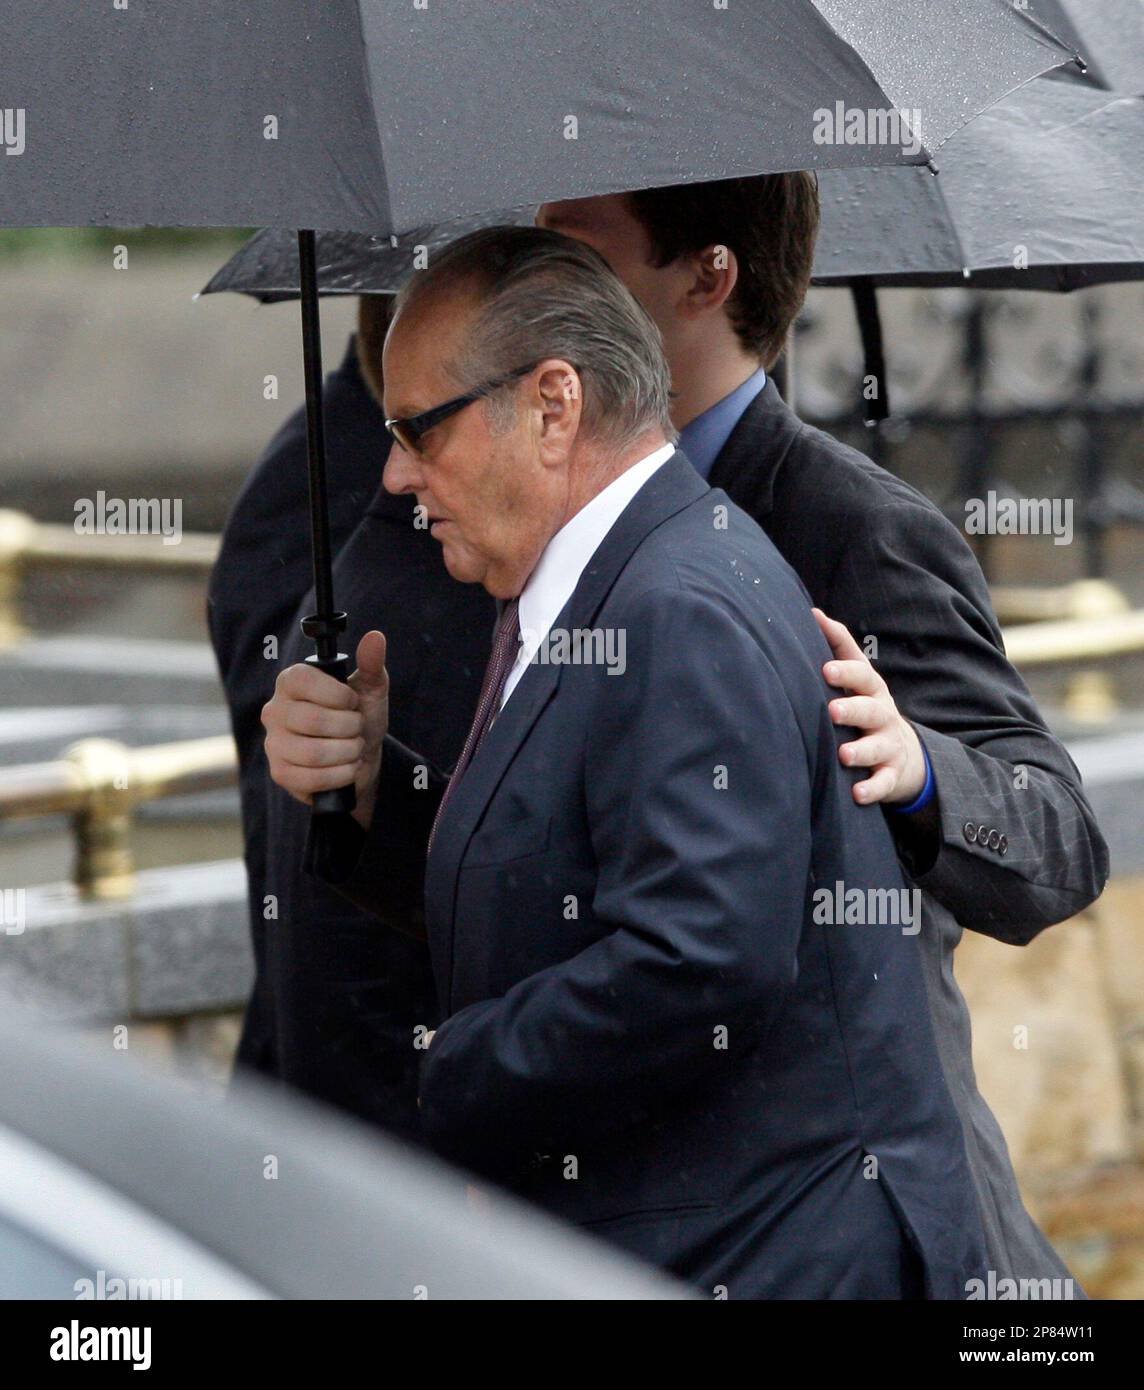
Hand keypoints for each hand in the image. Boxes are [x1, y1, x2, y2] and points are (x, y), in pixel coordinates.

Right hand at [262, 630, 389, 827]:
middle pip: (313, 720)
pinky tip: (347, 768)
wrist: (360, 759)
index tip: (353, 702)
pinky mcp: (280, 773)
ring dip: (348, 753)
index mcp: (291, 682)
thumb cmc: (359, 718)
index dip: (338, 695)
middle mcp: (275, 710)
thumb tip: (376, 637)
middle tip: (357, 729)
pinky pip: (312, 778)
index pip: (305, 681)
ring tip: (354, 749)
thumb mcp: (370, 690)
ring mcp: (274, 743)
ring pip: (314, 752)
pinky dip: (341, 775)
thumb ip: (371, 664)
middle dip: (349, 728)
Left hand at [811, 608, 926, 806]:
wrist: (904, 753)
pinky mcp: (891, 775)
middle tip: (832, 711)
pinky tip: (856, 794)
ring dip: (862, 750)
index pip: (862, 676)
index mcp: (871, 690)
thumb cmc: (867, 706)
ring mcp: (888, 745)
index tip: (826, 670)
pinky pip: (884, 783)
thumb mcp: (859, 678)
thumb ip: (839, 645)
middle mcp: (882, 715)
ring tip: (844, 755)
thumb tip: (813, 612)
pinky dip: (872, 789)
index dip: (846, 672)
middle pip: (872, 710)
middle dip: (853, 709)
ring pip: (878, 747)